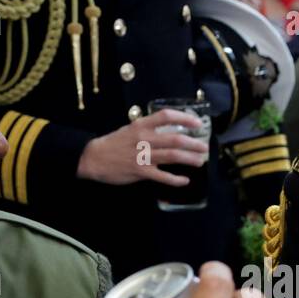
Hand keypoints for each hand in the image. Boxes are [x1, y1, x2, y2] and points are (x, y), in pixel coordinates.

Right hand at [77, 110, 207, 185]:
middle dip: (193, 143)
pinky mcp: (140, 171)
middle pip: (175, 139)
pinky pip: (162, 176)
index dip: (184, 118)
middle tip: (204, 147)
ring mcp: (143, 155)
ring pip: (172, 156)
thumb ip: (148, 129)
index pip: (166, 116)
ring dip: (189, 159)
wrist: (94, 158)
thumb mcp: (130, 129)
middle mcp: (144, 138)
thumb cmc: (113, 143)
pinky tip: (184, 181)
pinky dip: (175, 179)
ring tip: (200, 161)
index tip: (197, 122)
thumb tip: (169, 130)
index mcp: (141, 125)